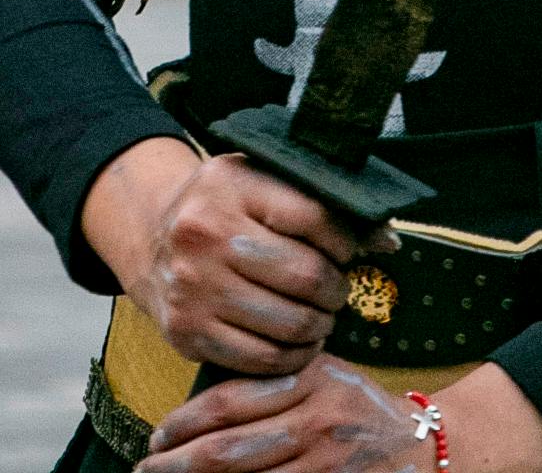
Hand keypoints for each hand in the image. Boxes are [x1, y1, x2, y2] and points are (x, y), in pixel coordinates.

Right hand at [81, 139, 395, 375]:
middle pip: (304, 274)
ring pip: (286, 323)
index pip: (313, 216)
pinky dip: (291, 358)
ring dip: (319, 327)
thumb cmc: (226, 206)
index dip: (346, 240)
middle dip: (336, 289)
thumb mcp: (264, 182)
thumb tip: (389, 241)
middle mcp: (206, 234)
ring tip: (322, 317)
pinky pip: (258, 359)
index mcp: (231, 185)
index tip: (351, 250)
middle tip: (339, 291)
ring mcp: (193, 287)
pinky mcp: (186, 331)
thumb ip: (322, 202)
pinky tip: (298, 343)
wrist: (152, 238)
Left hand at [144, 355, 418, 466]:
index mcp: (310, 378)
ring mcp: (324, 462)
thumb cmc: (358, 407)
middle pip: (231, 449)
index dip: (187, 420)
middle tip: (145, 468)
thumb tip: (206, 403)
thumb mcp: (324, 375)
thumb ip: (277, 381)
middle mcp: (316, 420)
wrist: (419, 446)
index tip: (158, 435)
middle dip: (179, 463)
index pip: (233, 400)